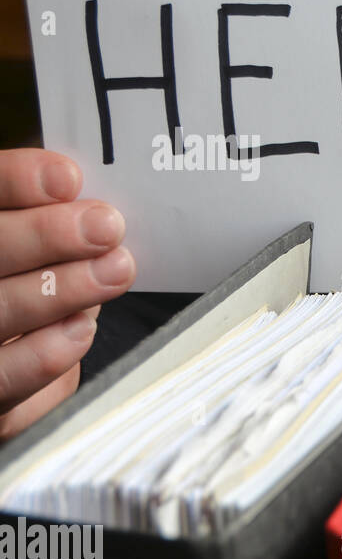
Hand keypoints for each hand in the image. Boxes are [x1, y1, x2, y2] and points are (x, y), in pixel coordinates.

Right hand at [0, 149, 134, 439]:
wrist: (8, 361)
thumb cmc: (24, 286)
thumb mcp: (31, 251)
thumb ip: (43, 224)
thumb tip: (91, 207)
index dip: (12, 182)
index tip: (67, 177)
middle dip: (44, 237)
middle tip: (105, 226)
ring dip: (59, 290)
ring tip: (114, 270)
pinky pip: (3, 380)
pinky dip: (42, 356)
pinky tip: (80, 331)